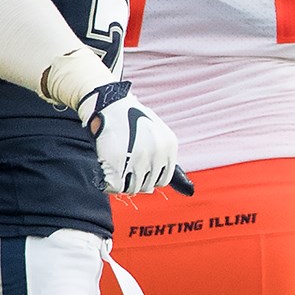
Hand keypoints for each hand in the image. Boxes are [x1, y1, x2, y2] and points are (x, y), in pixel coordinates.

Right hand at [75, 79, 189, 196]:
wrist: (108, 103)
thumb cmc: (130, 119)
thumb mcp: (156, 133)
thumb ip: (164, 156)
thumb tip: (189, 191)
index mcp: (169, 146)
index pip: (164, 179)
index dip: (149, 179)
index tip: (138, 174)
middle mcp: (157, 153)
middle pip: (148, 185)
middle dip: (136, 182)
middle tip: (123, 172)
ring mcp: (138, 158)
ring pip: (133, 188)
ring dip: (123, 184)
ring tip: (114, 172)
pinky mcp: (117, 161)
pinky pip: (115, 187)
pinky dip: (109, 185)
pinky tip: (105, 175)